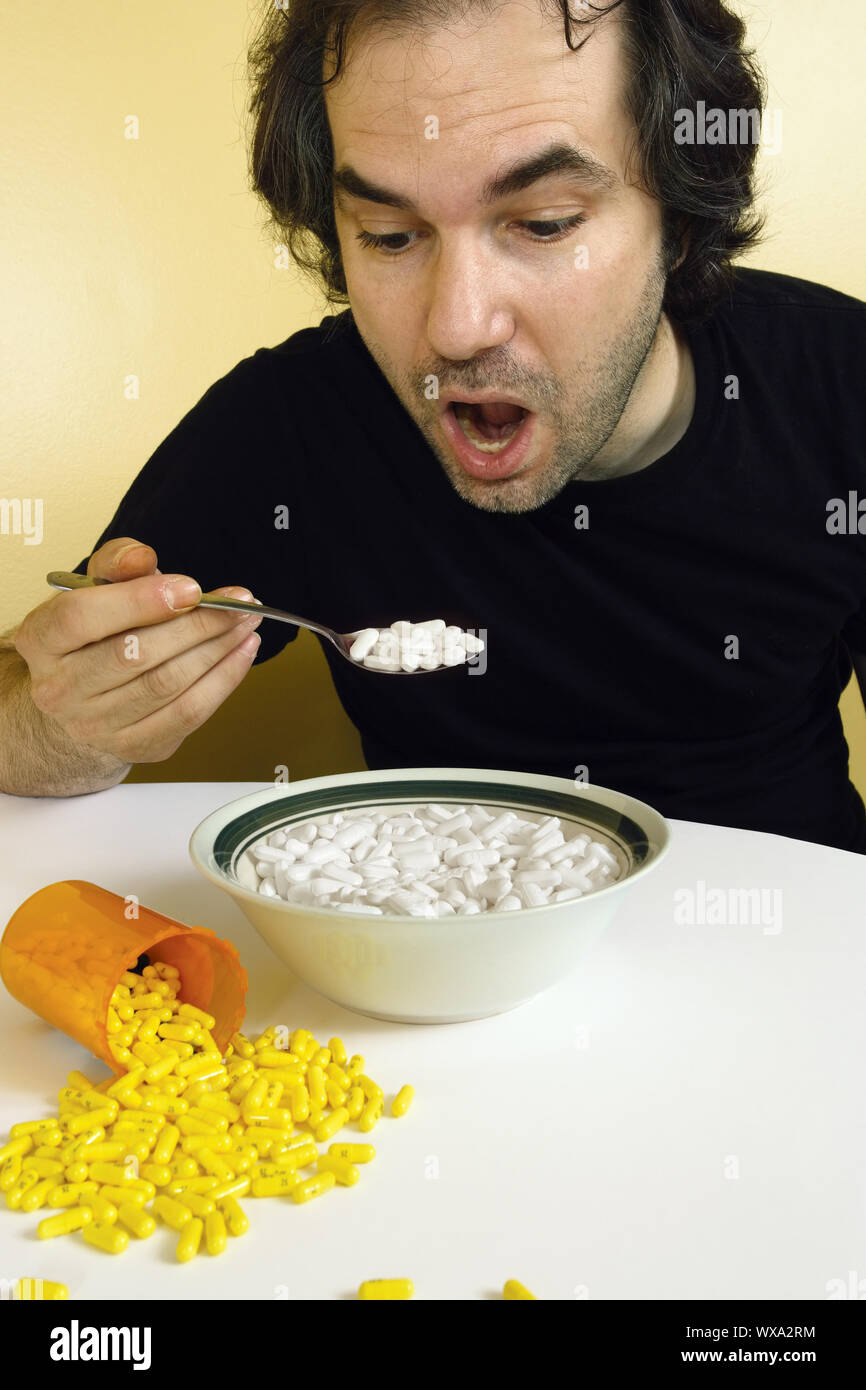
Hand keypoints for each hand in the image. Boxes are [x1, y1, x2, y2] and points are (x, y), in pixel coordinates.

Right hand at [14, 536, 262, 762]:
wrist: (86, 696)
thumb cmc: (97, 633)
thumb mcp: (97, 588)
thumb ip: (118, 564)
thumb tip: (141, 558)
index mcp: (40, 640)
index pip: (81, 617)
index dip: (140, 600)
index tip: (191, 588)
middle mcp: (59, 689)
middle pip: (135, 653)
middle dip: (198, 624)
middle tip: (239, 603)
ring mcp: (95, 725)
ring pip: (167, 684)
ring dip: (218, 649)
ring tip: (247, 622)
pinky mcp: (135, 746)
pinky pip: (188, 713)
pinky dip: (224, 680)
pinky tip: (241, 652)